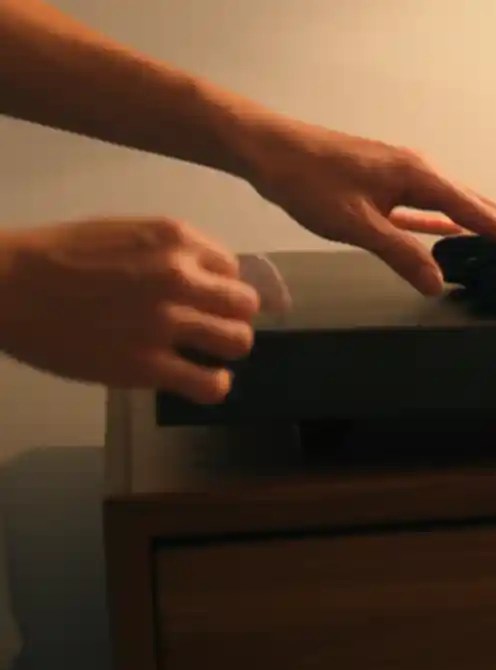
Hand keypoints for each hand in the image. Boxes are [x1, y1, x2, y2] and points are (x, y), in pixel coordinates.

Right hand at [0, 217, 259, 403]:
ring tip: (206, 352)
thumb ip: (169, 251)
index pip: (231, 267)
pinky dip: (215, 385)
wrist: (6, 285)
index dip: (219, 284)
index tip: (202, 295)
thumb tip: (209, 275)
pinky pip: (210, 384)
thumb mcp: (124, 232)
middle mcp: (180, 277)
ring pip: (238, 341)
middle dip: (232, 315)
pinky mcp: (147, 365)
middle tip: (209, 324)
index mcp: (175, 239)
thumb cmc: (56, 255)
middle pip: (245, 304)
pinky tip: (202, 379)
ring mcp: (166, 322)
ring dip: (227, 347)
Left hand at [241, 119, 495, 294]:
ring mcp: (402, 177)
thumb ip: (399, 254)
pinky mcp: (384, 185)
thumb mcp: (355, 224)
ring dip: (484, 224)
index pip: (476, 211)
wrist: (269, 150)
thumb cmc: (306, 178)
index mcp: (418, 176)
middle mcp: (417, 171)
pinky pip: (427, 208)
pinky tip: (456, 235)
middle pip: (476, 204)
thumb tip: (435, 283)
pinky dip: (448, 223)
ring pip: (454, 206)